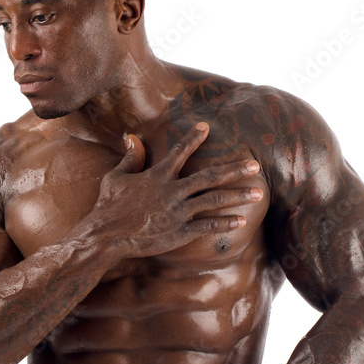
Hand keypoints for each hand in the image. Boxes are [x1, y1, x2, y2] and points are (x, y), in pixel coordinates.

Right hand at [86, 122, 261, 258]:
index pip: (179, 151)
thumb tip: (132, 137)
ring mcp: (177, 212)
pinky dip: (225, 223)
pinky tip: (241, 221)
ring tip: (258, 192)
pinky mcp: (179, 233)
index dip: (193, 138)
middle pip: (210, 177)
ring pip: (214, 200)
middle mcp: (172, 191)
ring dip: (238, 195)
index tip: (206, 127)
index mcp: (157, 176)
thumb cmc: (108, 206)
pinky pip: (207, 227)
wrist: (105, 235)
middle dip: (234, 169)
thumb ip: (130, 157)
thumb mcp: (115, 177)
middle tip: (255, 164)